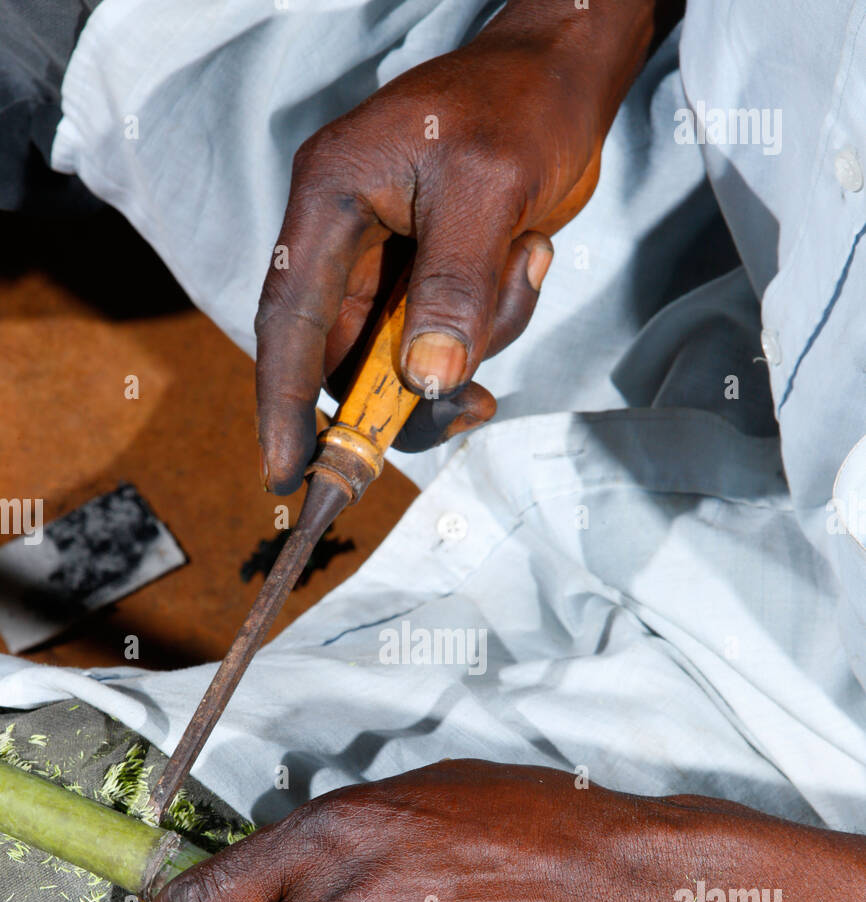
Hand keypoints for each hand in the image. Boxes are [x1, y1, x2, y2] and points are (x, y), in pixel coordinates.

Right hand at [255, 0, 654, 489]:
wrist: (568, 74)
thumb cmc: (520, 105)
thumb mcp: (488, 191)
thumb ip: (453, 288)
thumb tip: (424, 381)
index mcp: (331, 199)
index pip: (290, 319)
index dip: (280, 403)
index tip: (286, 473)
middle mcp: (348, 236)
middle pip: (351, 356)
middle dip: (410, 388)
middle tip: (468, 406)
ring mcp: (392, 261)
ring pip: (410, 356)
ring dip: (473, 340)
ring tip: (520, 262)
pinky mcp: (434, 276)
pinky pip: (453, 338)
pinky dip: (496, 322)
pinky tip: (527, 254)